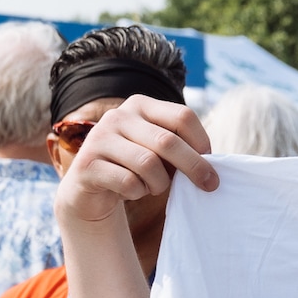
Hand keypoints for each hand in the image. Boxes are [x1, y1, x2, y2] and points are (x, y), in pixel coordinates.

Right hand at [56, 95, 218, 228]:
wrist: (91, 188)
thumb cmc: (136, 168)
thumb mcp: (160, 151)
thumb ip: (182, 149)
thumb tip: (211, 168)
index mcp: (140, 105)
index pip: (182, 116)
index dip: (202, 141)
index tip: (210, 162)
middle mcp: (117, 116)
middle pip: (167, 141)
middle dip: (194, 166)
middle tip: (210, 185)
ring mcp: (99, 138)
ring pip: (148, 164)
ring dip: (159, 183)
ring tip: (153, 186)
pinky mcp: (86, 164)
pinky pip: (128, 182)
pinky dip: (138, 192)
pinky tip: (132, 191)